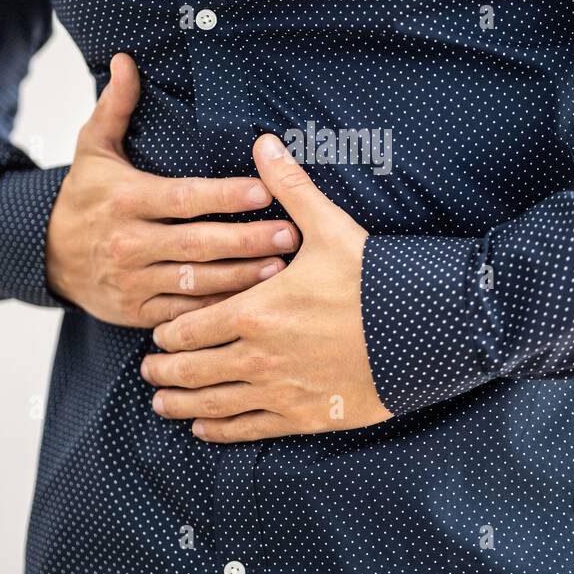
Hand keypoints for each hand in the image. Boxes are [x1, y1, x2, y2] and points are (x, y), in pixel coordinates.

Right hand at [45, 54, 299, 326]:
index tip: (264, 190)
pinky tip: (250, 301)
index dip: (225, 196)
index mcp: (124, 199)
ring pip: (195, 282)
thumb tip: (126, 60)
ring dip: (241, 277)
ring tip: (282, 266)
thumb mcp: (92, 148)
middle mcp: (128, 242)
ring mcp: (133, 281)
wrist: (46, 255)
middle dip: (246, 240)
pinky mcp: (137, 311)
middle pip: (196, 243)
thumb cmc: (85, 195)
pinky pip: (184, 313)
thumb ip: (116, 106)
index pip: (183, 197)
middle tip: (289, 233)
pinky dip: (217, 310)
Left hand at [141, 134, 391, 441]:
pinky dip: (219, 431)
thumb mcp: (330, 227)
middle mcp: (258, 356)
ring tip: (163, 403)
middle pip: (192, 370)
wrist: (424, 332)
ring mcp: (279, 392)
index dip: (168, 333)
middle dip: (164, 371)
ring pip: (212, 405)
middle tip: (149, 370)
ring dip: (181, 405)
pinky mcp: (304, 418)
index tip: (159, 333)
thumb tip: (265, 142)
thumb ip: (290, 188)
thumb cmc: (374, 279)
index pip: (191, 327)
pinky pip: (248, 431)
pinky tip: (204, 429)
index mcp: (255, 311)